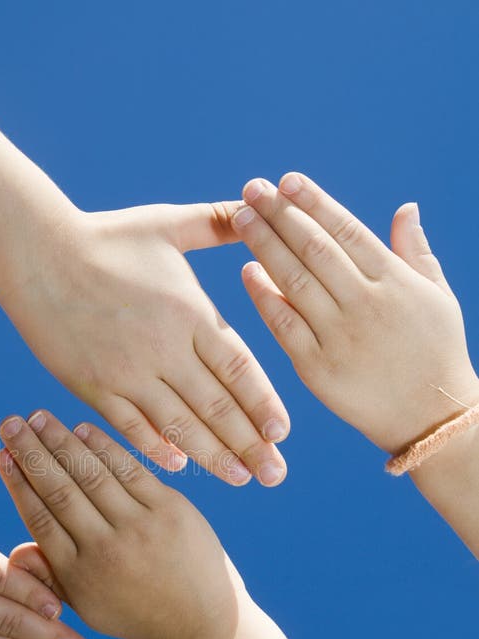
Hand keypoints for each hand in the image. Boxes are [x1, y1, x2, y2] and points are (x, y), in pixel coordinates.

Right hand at [0, 410, 242, 638]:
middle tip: (10, 423)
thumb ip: (51, 578)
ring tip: (38, 417)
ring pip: (91, 474)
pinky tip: (82, 428)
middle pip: (60, 490)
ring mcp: (140, 527)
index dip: (18, 483)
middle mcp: (106, 549)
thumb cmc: (137, 611)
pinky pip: (130, 470)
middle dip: (31, 453)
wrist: (204, 620)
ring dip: (61, 441)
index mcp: (79, 574)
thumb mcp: (89, 607)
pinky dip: (104, 447)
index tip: (2, 455)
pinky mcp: (170, 510)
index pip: (40, 518)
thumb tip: (14, 552)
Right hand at [1, 203, 289, 486]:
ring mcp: (127, 372)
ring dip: (212, 456)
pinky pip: (131, 425)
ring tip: (239, 479)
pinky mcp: (94, 386)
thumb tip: (258, 205)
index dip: (264, 404)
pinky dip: (156, 447)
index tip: (283, 434)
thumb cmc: (105, 236)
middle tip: (276, 476)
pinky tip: (177, 464)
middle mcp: (165, 349)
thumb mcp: (167, 223)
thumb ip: (217, 222)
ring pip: (180, 425)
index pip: (240, 369)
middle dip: (250, 445)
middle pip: (217, 407)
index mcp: (190, 313)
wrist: (35, 253)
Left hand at [231, 173, 478, 453]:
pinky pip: (284, 325)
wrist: (429, 418)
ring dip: (265, 245)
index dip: (314, 203)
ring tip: (241, 219)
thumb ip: (415, 252)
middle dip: (280, 215)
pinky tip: (246, 271)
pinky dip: (264, 296)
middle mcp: (365, 303)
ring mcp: (339, 336)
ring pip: (294, 281)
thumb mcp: (437, 296)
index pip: (347, 230)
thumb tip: (405, 207)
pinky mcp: (316, 368)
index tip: (287, 180)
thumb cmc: (434, 351)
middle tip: (251, 189)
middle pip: (314, 249)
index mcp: (394, 281)